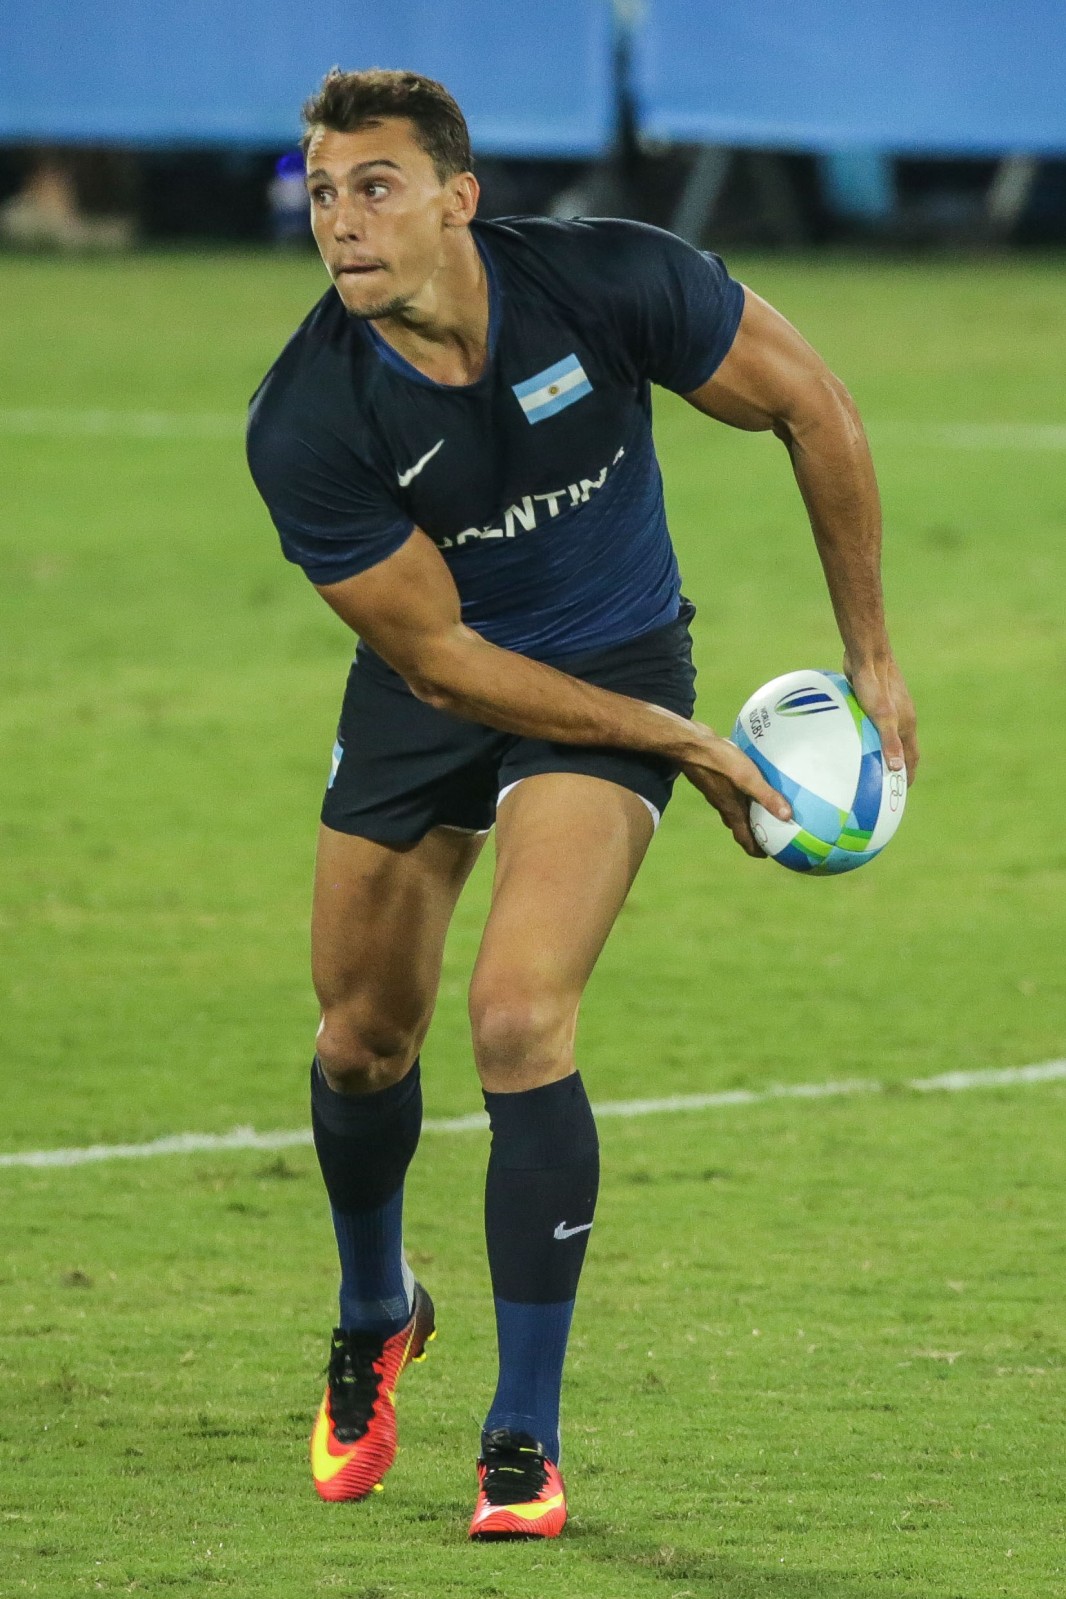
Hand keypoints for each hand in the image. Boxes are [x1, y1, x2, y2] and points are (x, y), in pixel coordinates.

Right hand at [681, 726, 791, 857]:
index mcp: (732, 811)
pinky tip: (752, 783)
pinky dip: (744, 795)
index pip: (744, 839)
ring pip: (736, 809)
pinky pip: (732, 793)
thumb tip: (788, 816)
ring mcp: (717, 793)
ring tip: (765, 808)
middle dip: (755, 833)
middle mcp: (724, 805)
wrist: (691, 746)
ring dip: (750, 813)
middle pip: (740, 826)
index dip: (756, 850)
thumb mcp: (748, 778)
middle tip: (772, 832)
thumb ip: (766, 796)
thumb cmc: (719, 763)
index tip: (770, 854)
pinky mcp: (716, 778)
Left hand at [843, 652, 918, 783]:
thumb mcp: (881, 716)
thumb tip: (897, 769)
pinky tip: (854, 740)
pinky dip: (870, 737)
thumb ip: (889, 741)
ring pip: (888, 736)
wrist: (867, 653)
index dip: (908, 774)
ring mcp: (890, 708)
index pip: (911, 756)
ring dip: (885, 751)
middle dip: (898, 767)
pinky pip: (874, 725)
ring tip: (872, 766)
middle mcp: (901, 717)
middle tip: (887, 785)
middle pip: (903, 748)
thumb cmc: (873, 684)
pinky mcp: (876, 700)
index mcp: (906, 724)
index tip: (903, 792)